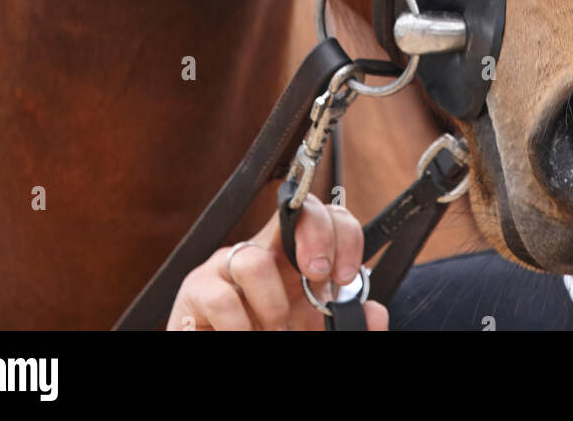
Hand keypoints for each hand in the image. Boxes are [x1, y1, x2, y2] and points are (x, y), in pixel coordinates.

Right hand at [166, 195, 387, 330]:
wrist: (223, 364)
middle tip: (318, 277)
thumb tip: (376, 312)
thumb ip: (349, 327)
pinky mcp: (196, 289)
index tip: (346, 275)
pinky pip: (222, 299)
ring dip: (272, 307)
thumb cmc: (269, 340)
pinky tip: (244, 337)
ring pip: (253, 260)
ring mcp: (227, 265)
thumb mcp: (315, 334)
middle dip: (314, 234)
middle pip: (294, 209)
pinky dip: (240, 329)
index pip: (325, 217)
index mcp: (296, 260)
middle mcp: (263, 252)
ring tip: (276, 334)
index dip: (342, 234)